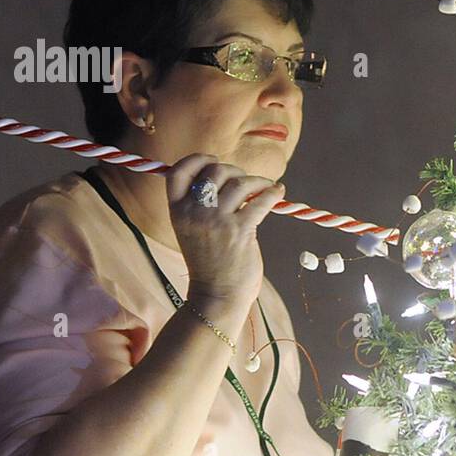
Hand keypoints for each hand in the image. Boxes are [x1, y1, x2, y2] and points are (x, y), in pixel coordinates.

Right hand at [164, 153, 284, 306]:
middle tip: (246, 182)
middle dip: (235, 170)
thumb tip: (230, 178)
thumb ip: (201, 206)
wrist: (216, 295)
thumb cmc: (209, 263)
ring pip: (240, 182)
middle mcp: (193, 212)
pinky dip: (273, 192)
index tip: (213, 160)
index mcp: (177, 211)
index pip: (179, 172)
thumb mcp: (193, 231)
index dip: (196, 159)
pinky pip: (261, 200)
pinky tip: (279, 192)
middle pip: (214, 171)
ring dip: (257, 181)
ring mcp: (216, 221)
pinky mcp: (239, 230)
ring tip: (265, 187)